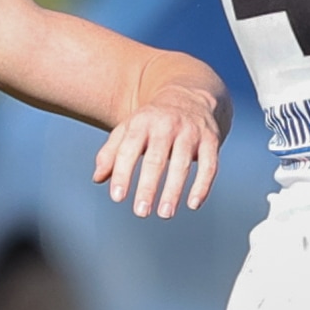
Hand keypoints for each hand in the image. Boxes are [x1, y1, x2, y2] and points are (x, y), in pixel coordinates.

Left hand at [94, 86, 224, 214]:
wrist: (190, 95)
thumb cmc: (153, 121)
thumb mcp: (128, 129)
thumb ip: (111, 152)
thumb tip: (98, 178)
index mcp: (142, 122)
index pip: (129, 149)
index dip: (122, 173)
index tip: (117, 198)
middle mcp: (167, 125)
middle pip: (156, 158)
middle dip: (148, 186)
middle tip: (141, 212)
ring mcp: (191, 132)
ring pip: (182, 164)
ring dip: (174, 190)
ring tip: (165, 214)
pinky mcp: (211, 140)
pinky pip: (209, 165)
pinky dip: (202, 185)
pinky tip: (193, 205)